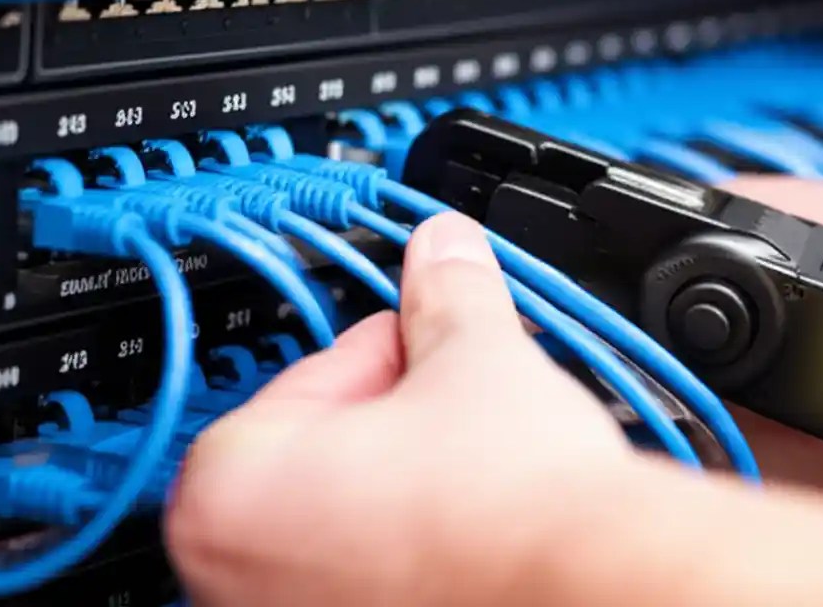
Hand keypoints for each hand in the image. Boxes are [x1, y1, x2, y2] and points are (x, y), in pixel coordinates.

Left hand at [167, 213, 637, 605]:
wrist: (595, 588)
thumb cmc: (516, 510)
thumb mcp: (476, 357)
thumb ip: (445, 292)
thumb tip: (442, 249)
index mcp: (228, 495)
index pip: (301, 381)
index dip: (383, 354)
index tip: (427, 350)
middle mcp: (237, 577)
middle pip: (319, 454)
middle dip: (391, 417)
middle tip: (458, 405)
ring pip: (347, 518)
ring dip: (403, 480)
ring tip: (475, 470)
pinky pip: (369, 576)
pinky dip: (411, 547)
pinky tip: (472, 528)